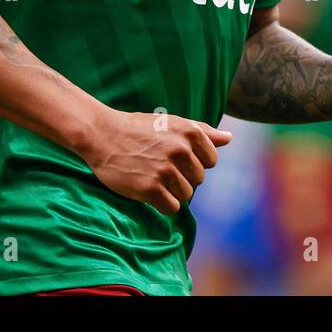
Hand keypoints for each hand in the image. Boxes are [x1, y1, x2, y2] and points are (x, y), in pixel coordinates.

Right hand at [81, 110, 231, 214]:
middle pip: (198, 180)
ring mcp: (165, 170)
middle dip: (182, 177)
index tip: (175, 157)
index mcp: (189, 133)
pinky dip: (162, 204)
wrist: (102, 134)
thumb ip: (203, 132)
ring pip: (186, 195)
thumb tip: (229, 138)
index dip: (194, 162)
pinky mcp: (150, 189)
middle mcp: (180, 150)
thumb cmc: (138, 128)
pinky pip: (172, 208)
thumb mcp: (172, 123)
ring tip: (153, 176)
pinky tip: (149, 190)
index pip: (211, 161)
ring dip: (171, 191)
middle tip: (160, 166)